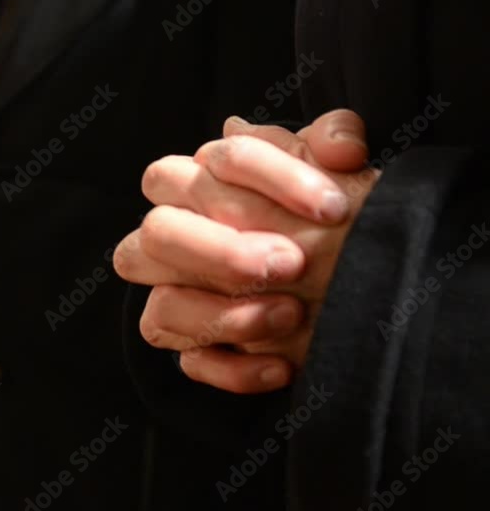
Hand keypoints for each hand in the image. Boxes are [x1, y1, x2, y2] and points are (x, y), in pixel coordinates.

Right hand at [114, 110, 377, 393]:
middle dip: (220, 250)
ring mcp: (176, 297)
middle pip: (156, 233)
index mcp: (199, 180)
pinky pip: (192, 364)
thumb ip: (334, 141)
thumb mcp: (336, 168)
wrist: (354, 282)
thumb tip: (337, 149)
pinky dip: (234, 369)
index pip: (207, 163)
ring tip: (292, 313)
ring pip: (161, 308)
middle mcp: (173, 236)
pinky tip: (283, 365)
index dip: (268, 178)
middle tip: (290, 262)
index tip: (332, 206)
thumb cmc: (329, 214)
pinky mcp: (194, 349)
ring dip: (224, 315)